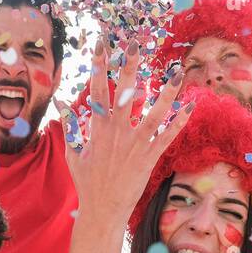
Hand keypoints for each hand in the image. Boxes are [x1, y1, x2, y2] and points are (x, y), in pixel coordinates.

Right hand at [61, 37, 191, 220]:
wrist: (102, 209)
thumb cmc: (87, 181)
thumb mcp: (73, 152)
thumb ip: (69, 124)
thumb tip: (60, 101)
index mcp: (97, 128)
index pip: (97, 89)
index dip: (99, 65)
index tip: (102, 43)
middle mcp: (117, 132)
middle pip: (124, 93)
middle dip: (129, 67)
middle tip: (135, 44)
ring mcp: (134, 144)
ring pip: (153, 112)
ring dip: (166, 92)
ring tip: (177, 71)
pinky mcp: (148, 158)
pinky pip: (167, 136)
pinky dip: (179, 121)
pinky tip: (191, 105)